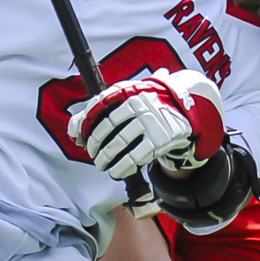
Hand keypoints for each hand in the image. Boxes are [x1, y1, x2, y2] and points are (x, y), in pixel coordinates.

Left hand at [68, 69, 223, 180]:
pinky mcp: (159, 140)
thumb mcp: (127, 97)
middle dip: (94, 144)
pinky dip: (122, 167)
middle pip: (105, 127)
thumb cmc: (148, 103)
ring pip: (118, 144)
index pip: (98, 104)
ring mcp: (149, 121)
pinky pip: (134, 157)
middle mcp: (137, 102)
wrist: (186, 107)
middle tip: (92, 153)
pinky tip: (116, 171)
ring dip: (105, 158)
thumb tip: (72, 129)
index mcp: (127, 89)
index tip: (79, 136)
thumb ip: (99, 109)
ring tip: (101, 164)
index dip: (84, 122)